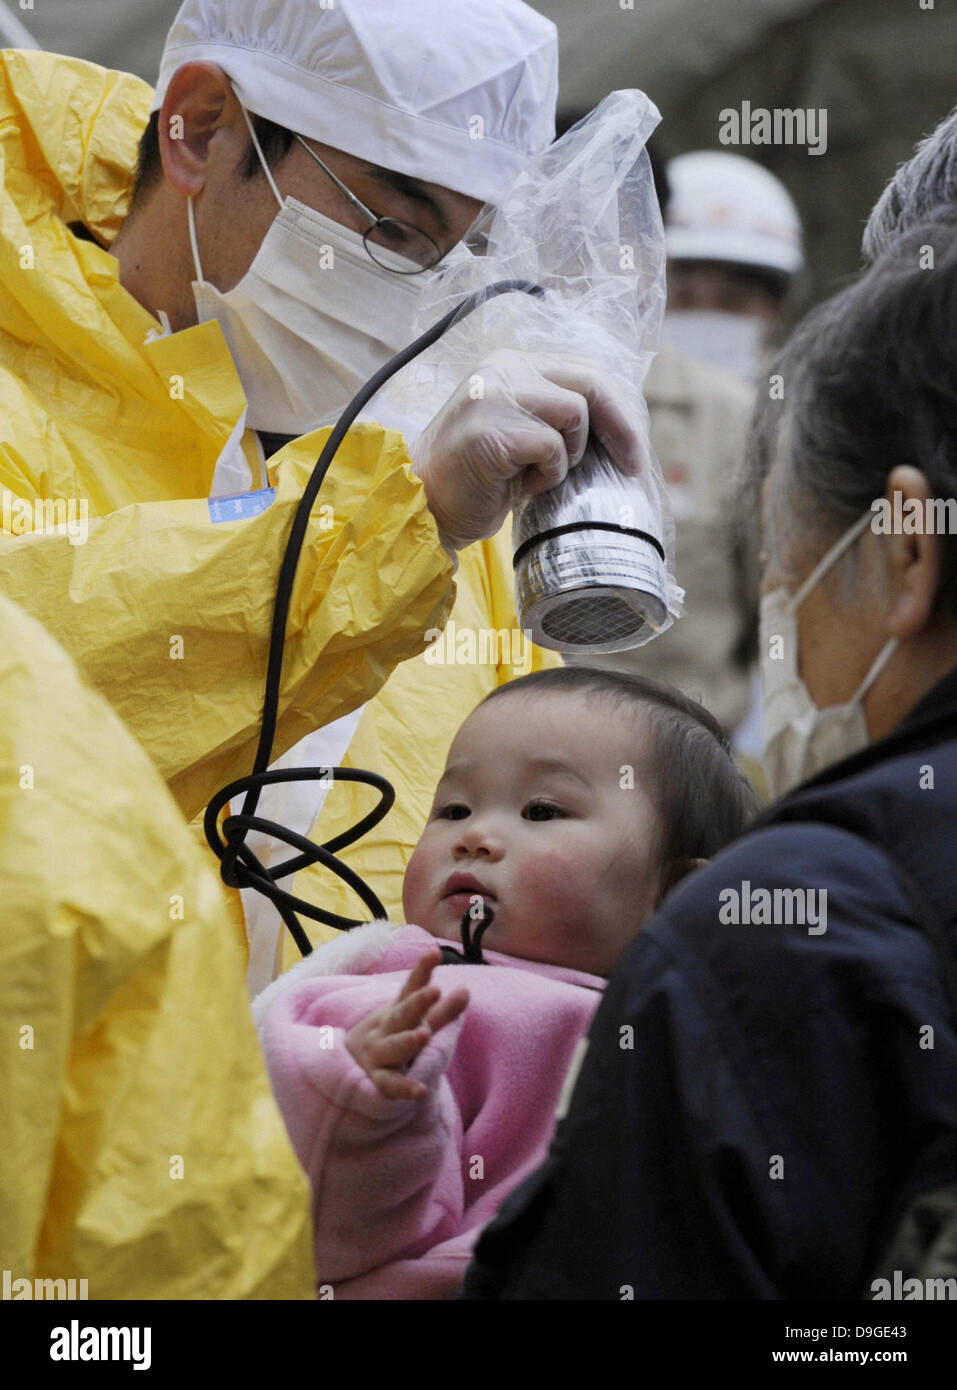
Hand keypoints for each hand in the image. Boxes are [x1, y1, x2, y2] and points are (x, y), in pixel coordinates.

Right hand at [345, 949, 468, 1099]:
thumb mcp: (415, 1024)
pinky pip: (390, 1085)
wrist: (347, 1069)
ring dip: (406, 1041)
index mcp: (397, 1012)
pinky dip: (404, 1088)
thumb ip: (442, 1011)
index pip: (410, 989)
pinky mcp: (376, 1081)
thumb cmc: (390, 1041)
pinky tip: (421, 1090)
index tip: (435, 952)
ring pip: (393, 1048)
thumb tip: (466, 989)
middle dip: (416, 1003)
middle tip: (434, 989)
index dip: (422, 971)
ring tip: (423, 1034)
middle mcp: (385, 1030)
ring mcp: (378, 1054)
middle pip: (401, 1014)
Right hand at [410, 349, 646, 549]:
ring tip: (540, 476)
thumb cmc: (477, 480)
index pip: (586, 369)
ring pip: (575, 413)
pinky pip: (552, 447)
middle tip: (633, 464)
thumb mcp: (521, 433)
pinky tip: (522, 486)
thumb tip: (622, 423)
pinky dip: (548, 474)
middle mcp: (504, 368)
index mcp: (513, 364)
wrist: (425, 507)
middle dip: (623, 426)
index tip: (633, 445)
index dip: (619, 407)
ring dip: (569, 456)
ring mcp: (496, 394)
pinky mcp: (493, 428)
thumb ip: (555, 414)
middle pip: (591, 382)